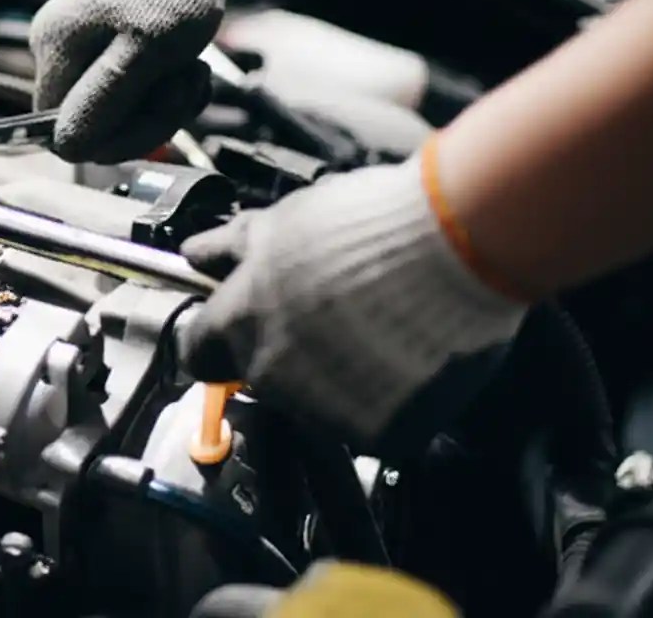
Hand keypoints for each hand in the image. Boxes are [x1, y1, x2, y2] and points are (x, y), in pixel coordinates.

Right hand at [29, 0, 242, 162]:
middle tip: (185, 83)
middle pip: (92, 127)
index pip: (63, 132)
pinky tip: (188, 69)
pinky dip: (166, 91)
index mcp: (54, 51)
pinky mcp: (103, 51)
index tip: (157, 111)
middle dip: (148, 117)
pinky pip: (130, 95)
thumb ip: (104, 100)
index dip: (111, 136)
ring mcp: (79, 52)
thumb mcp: (146, 51)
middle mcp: (55, 53)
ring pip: (118, 115)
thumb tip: (66, 147)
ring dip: (166, 104)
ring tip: (192, 70)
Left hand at [178, 159, 526, 450]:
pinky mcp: (380, 434)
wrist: (457, 245)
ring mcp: (324, 410)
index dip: (216, 341)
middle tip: (338, 314)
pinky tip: (409, 358)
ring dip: (339, 378)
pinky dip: (390, 402)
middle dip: (290, 353)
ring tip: (381, 328)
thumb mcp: (285, 219)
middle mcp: (272, 374)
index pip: (198, 355)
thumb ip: (231, 247)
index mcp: (240, 322)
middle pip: (264, 379)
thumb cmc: (370, 224)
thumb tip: (195, 254)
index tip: (237, 330)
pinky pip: (374, 428)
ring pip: (318, 406)